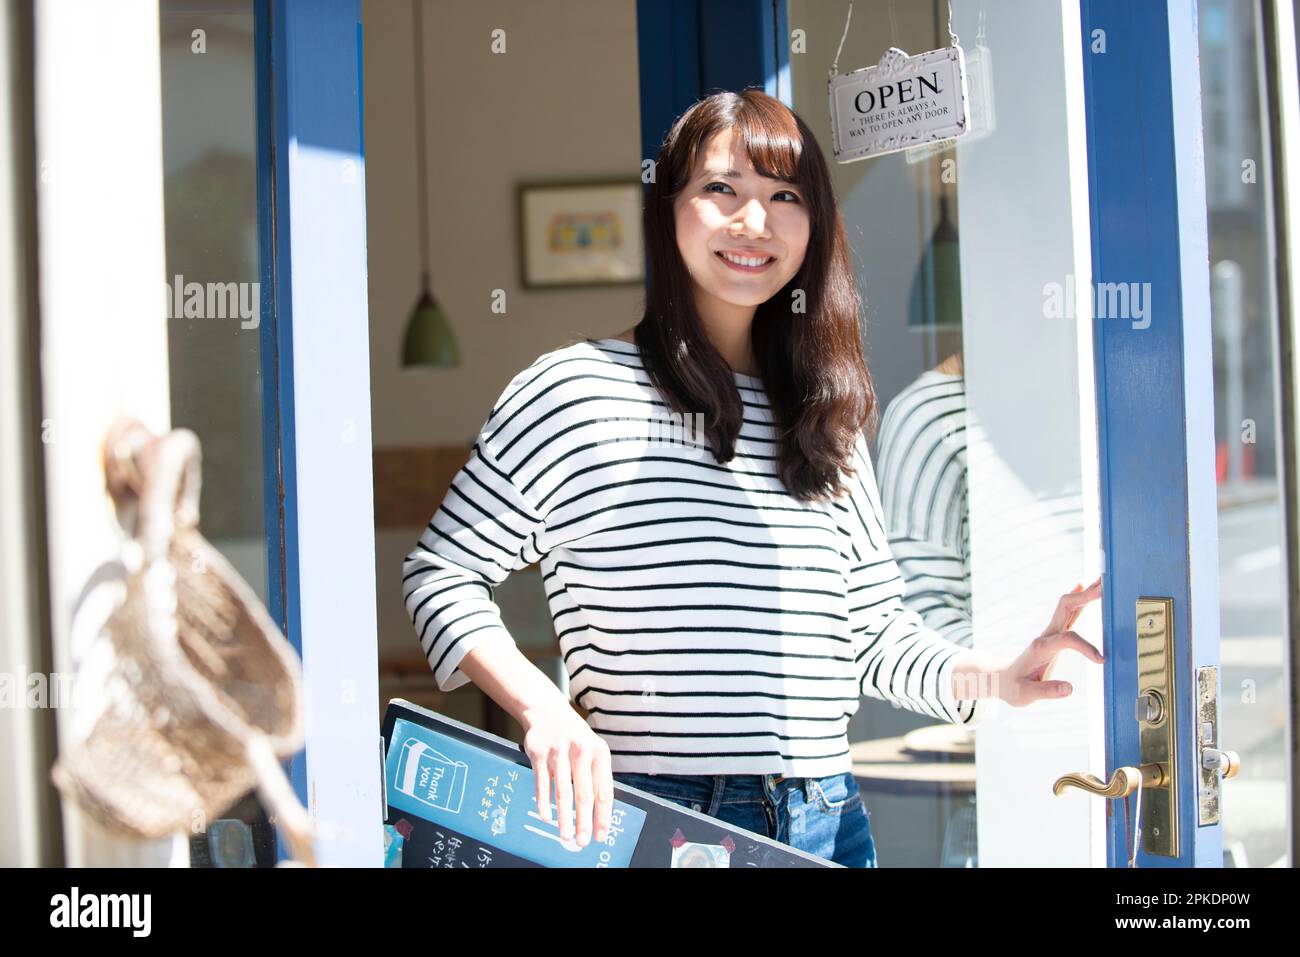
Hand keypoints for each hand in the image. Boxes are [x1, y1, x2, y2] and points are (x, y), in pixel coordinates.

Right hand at [520, 700, 612, 848]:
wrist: (547, 711)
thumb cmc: (574, 739)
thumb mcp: (592, 751)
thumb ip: (596, 778)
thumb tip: (598, 815)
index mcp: (599, 753)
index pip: (604, 790)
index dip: (603, 816)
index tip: (602, 835)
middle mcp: (581, 751)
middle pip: (584, 793)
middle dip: (584, 821)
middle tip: (583, 841)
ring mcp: (559, 751)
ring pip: (563, 790)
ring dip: (564, 816)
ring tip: (565, 835)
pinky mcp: (539, 752)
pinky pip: (543, 782)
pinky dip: (544, 802)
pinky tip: (546, 816)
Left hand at [996, 577, 1104, 706]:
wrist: (1001, 679)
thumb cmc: (1013, 687)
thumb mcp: (1025, 695)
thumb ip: (1046, 691)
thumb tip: (1069, 688)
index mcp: (1041, 648)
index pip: (1067, 639)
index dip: (1086, 647)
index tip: (1101, 661)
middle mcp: (1046, 635)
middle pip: (1065, 608)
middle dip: (1085, 596)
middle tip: (1104, 586)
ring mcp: (1050, 632)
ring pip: (1068, 606)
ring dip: (1085, 594)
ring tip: (1102, 581)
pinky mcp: (1055, 635)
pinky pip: (1068, 613)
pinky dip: (1080, 600)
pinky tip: (1087, 589)